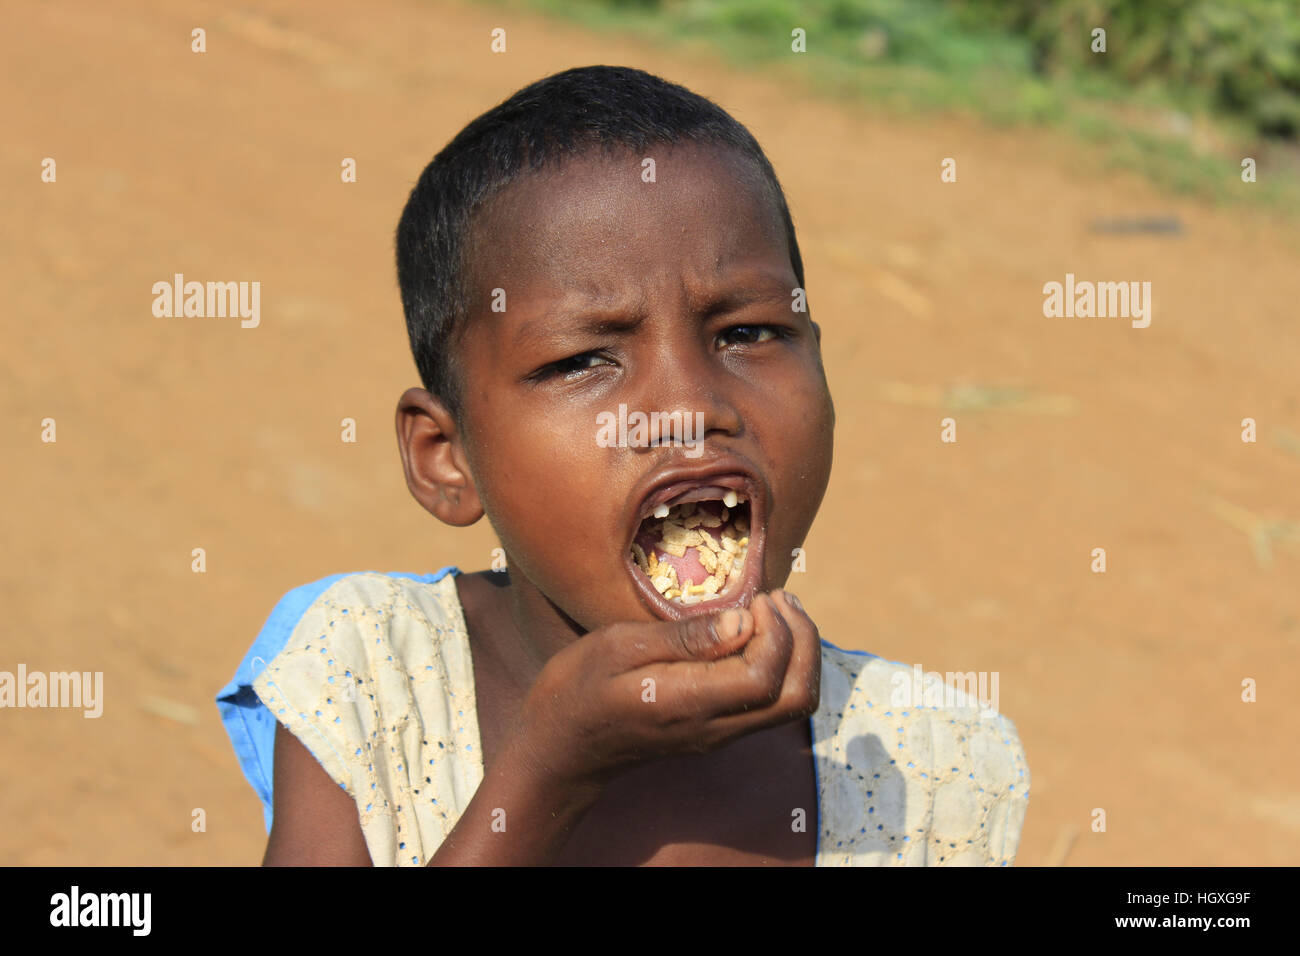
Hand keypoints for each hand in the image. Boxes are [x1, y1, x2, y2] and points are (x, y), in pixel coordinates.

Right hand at [508, 590, 820, 790]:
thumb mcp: (618, 647)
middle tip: (778, 598)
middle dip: (804, 641)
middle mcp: (716, 728)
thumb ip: (684, 638)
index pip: (766, 678)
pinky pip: (772, 703)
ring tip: (774, 609)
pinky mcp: (718, 730)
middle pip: (797, 697)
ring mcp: (720, 734)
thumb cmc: (577, 688)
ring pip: (792, 704)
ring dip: (799, 653)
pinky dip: (782, 664)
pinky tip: (756, 631)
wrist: (560, 749)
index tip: (754, 597)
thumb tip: (743, 621)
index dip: (777, 632)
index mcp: (689, 705)